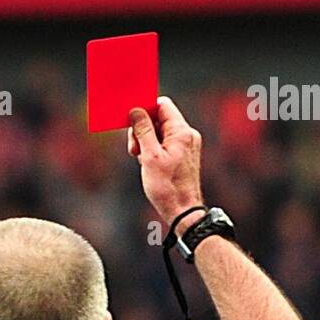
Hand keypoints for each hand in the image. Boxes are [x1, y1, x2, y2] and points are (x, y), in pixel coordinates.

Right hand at [127, 96, 204, 228]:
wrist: (183, 213)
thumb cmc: (168, 188)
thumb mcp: (150, 157)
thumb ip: (143, 131)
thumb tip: (136, 111)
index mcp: (181, 132)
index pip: (162, 106)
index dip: (145, 110)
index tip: (131, 123)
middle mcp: (187, 135)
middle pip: (160, 119)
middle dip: (143, 130)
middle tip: (134, 149)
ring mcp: (186, 146)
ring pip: (161, 133)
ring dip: (146, 142)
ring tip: (141, 160)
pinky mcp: (183, 157)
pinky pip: (165, 145)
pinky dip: (153, 151)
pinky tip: (148, 165)